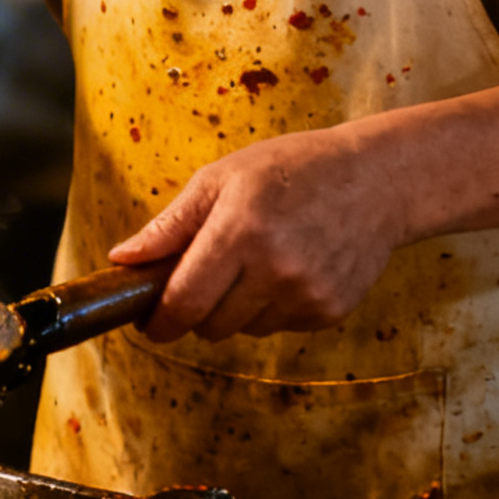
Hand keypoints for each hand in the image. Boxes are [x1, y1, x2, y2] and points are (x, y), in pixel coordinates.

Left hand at [109, 127, 407, 340]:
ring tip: (254, 261)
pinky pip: (278, 327)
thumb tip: (123, 260)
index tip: (147, 322)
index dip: (158, 321)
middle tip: (202, 277)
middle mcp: (275, 269)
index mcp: (240, 231)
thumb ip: (171, 225)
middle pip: (210, 325)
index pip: (184, 301)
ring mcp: (306, 294)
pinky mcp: (329, 311)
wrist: (375, 180)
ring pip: (243, 330)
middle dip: (195, 310)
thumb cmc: (292, 168)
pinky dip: (270, 307)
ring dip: (234, 309)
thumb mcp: (222, 178)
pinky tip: (286, 268)